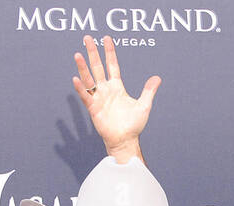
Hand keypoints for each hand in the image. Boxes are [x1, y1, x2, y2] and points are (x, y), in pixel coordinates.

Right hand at [72, 34, 159, 161]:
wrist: (126, 140)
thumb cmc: (134, 125)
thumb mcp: (144, 105)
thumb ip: (148, 91)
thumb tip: (157, 78)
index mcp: (117, 87)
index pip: (112, 65)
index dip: (110, 52)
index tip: (107, 39)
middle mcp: (106, 90)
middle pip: (98, 67)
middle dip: (93, 53)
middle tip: (87, 38)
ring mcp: (99, 98)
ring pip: (89, 79)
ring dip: (83, 67)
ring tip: (78, 55)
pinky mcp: (94, 108)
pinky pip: (86, 96)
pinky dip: (80, 88)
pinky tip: (76, 79)